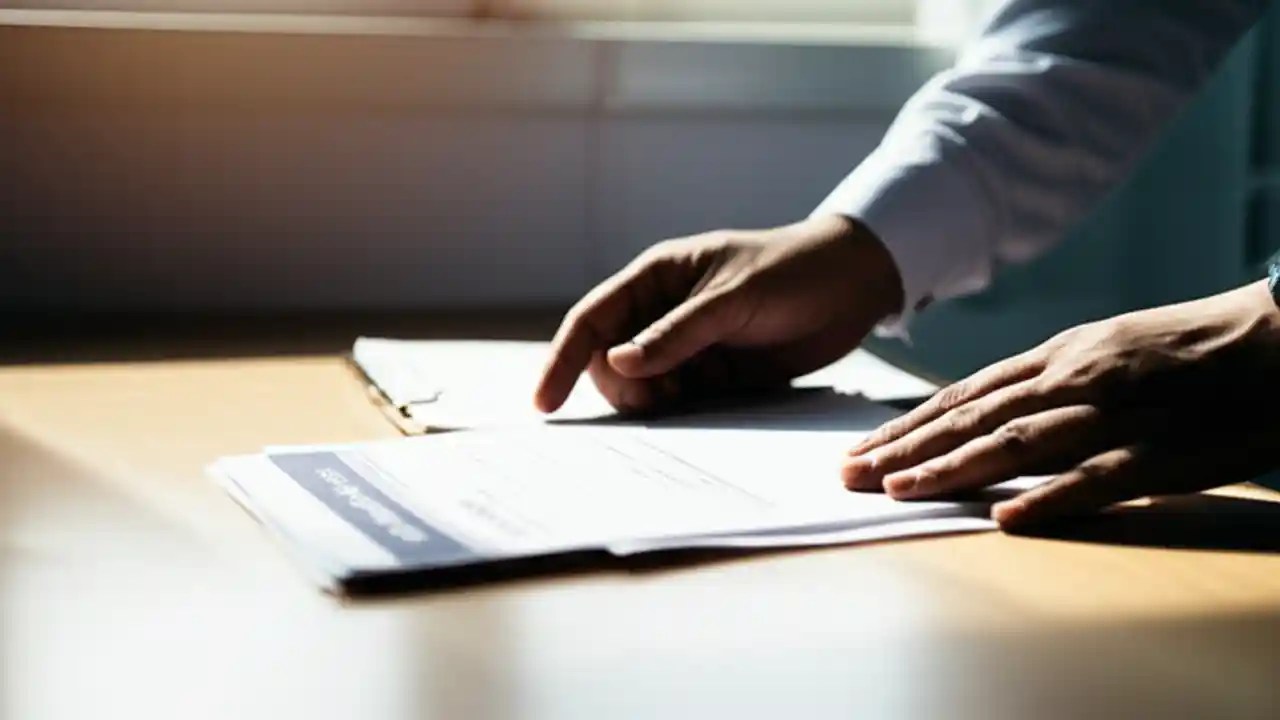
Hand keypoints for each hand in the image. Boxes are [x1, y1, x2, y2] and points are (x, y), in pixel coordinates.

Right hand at [534, 215, 904, 413]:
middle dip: (627, 387)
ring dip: (663, 400)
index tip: (545, 403)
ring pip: (646, 387)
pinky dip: (691, 409)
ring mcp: (688, 345)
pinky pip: (684, 402)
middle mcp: (662, 312)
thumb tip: (615, 363)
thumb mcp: (732, 299)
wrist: (855, 284)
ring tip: (709, 385)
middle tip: (668, 397)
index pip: (591, 320)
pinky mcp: (716, 372)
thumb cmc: (790, 272)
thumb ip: (676, 333)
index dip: (562, 360)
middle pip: (610, 362)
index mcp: (655, 278)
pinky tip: (725, 392)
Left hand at [843, 281, 1279, 529]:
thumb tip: (986, 406)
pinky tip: (1006, 518)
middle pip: (975, 416)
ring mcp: (1120, 414)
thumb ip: (1049, 376)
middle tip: (850, 473)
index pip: (966, 393)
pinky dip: (1052, 498)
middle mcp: (1078, 377)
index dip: (909, 423)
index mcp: (1064, 354)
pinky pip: (1101, 479)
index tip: (863, 449)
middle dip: (907, 447)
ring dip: (954, 467)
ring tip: (900, 491)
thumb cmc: (1193, 346)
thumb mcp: (1109, 346)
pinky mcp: (1166, 451)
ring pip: (1020, 443)